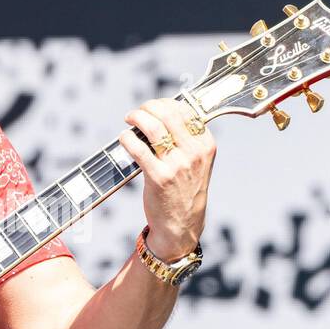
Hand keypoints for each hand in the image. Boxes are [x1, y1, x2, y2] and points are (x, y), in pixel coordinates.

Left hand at [118, 98, 215, 259]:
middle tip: (138, 112)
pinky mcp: (158, 177)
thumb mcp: (197, 162)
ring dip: (136, 117)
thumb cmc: (185, 190)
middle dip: (149, 106)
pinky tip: (124, 138)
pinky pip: (138, 148)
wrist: (181, 225)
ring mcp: (177, 165)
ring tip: (129, 118)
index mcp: (206, 145)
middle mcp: (194, 153)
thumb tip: (161, 113)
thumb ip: (186, 139)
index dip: (165, 103)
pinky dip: (127, 138)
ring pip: (153, 126)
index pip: (185, 111)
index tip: (153, 107)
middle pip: (168, 113)